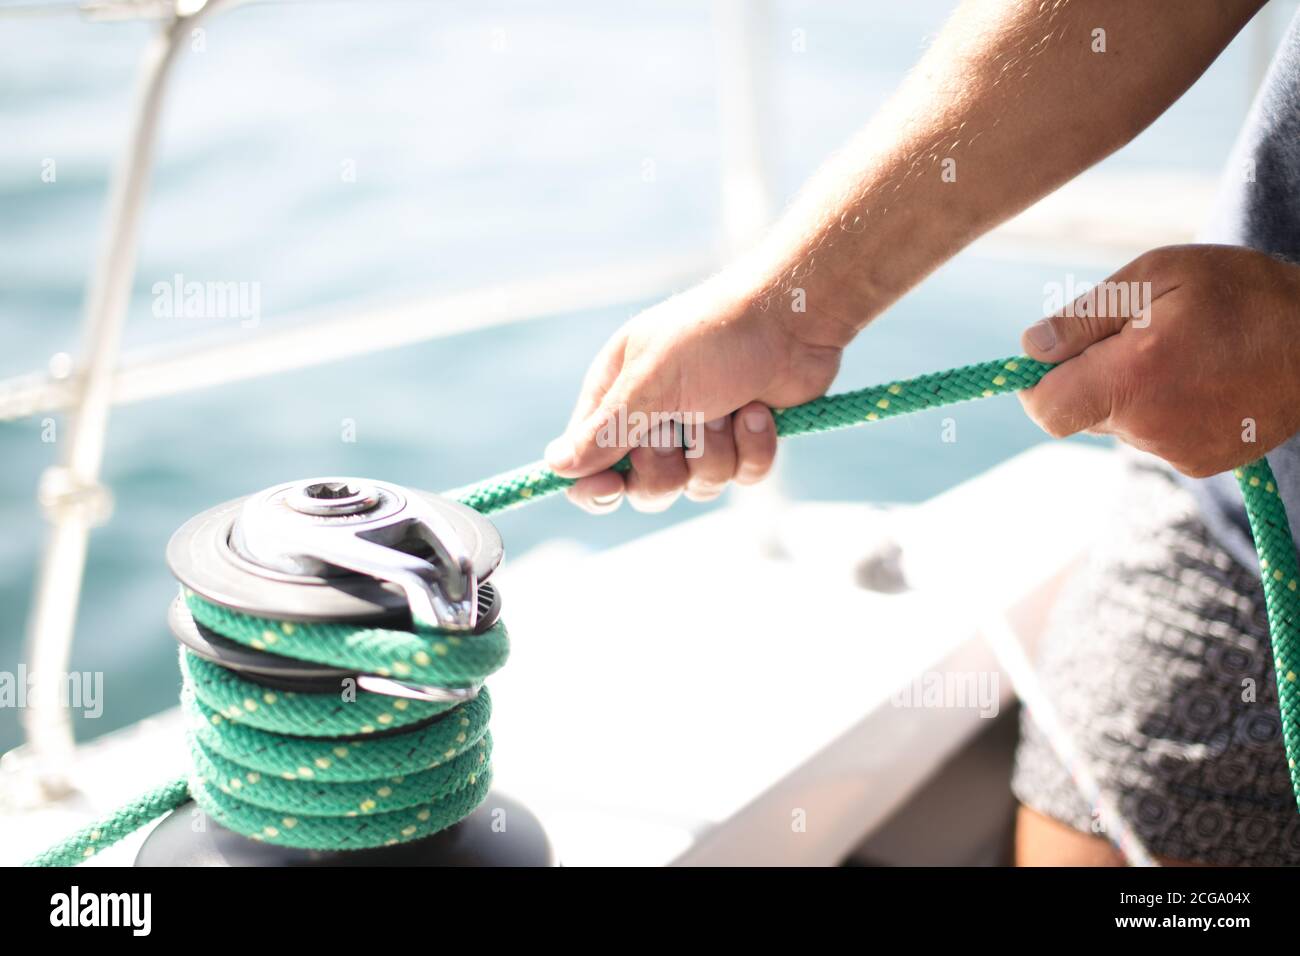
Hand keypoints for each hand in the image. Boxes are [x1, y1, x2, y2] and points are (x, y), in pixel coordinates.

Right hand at [544, 278, 844, 512]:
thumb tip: (555, 467)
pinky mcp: (745, 441)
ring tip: (730, 408)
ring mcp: (703, 432)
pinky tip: (761, 412)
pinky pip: (743, 478)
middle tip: (680, 430)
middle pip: (644, 487)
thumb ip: (605, 430)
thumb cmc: (714, 335)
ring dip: (717, 452)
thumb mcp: (651, 382)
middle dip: (668, 467)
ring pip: (698, 487)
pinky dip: (754, 449)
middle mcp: (656, 418)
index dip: (595, 483)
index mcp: (619, 394)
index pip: (588, 458)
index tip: (610, 489)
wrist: (794, 317)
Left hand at [1018, 244, 1299, 477]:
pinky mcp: (1200, 463)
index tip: (1055, 355)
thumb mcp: (1157, 275)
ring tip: (1180, 352)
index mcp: (1132, 377)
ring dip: (1129, 390)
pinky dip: (1161, 408)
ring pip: (1118, 422)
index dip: (1037, 383)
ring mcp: (1176, 452)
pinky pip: (1153, 435)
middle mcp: (1149, 426)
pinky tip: (1200, 377)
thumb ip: (1085, 317)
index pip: (1045, 408)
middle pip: (1080, 412)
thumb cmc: (1242, 293)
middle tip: (1139, 334)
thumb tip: (1029, 349)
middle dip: (1090, 376)